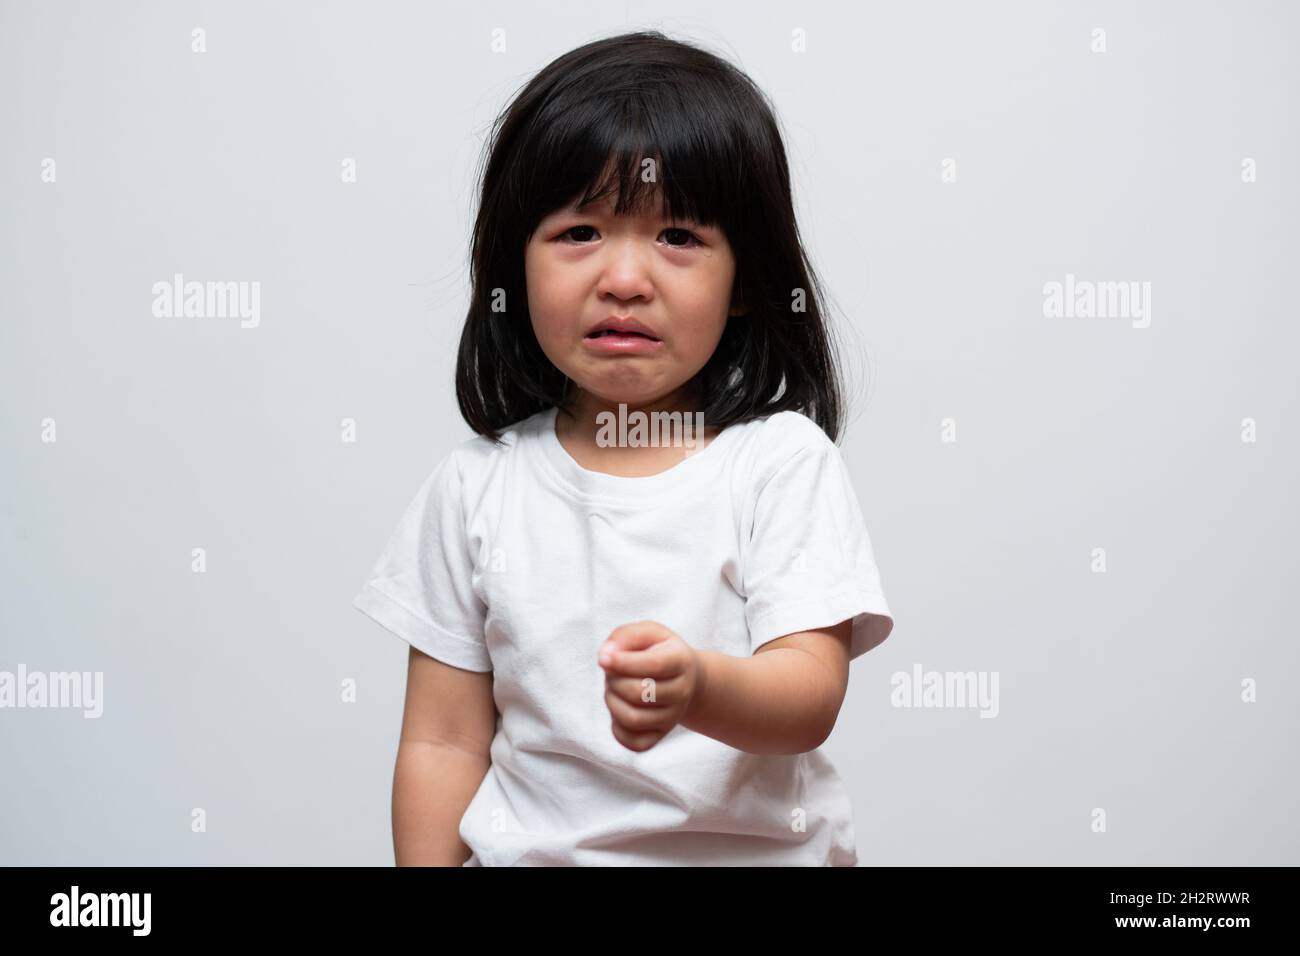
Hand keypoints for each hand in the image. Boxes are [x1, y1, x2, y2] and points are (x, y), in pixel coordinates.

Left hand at [597, 620, 703, 752]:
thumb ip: (625, 636)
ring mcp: (672, 718)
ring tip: (614, 690)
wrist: (686, 679)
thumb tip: (605, 656)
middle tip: (611, 673)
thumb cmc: (660, 651)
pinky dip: (617, 728)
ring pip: (633, 719)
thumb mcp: (648, 633)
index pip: (654, 665)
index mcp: (681, 661)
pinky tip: (620, 709)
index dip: (623, 662)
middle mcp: (682, 692)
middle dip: (614, 681)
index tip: (603, 658)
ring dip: (612, 702)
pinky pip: (633, 743)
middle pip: (638, 693)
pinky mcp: (660, 736)